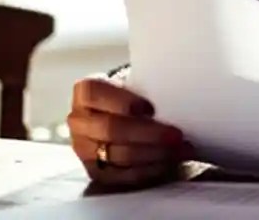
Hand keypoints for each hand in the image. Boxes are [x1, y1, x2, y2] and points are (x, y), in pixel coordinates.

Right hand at [68, 74, 192, 186]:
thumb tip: (171, 100)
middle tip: (175, 134)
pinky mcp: (97, 172)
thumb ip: (146, 88)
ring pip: (119, 155)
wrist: (124, 114)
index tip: (150, 108)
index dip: (123, 101)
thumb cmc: (133, 96)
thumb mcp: (136, 83)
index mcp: (84, 93)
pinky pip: (123, 175)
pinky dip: (149, 170)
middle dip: (148, 133)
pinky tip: (168, 162)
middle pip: (111, 130)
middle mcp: (79, 122)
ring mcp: (84, 150)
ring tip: (179, 149)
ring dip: (154, 153)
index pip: (95, 94)